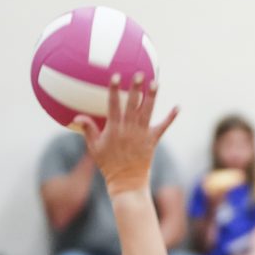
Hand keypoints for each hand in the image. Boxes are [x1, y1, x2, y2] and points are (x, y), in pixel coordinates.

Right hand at [74, 74, 178, 197]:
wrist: (127, 181)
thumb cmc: (108, 164)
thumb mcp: (94, 147)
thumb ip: (88, 130)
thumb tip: (76, 116)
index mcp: (114, 129)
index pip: (113, 105)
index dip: (114, 90)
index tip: (115, 77)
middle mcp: (129, 129)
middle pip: (133, 105)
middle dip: (136, 88)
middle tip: (139, 74)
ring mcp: (142, 134)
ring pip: (148, 112)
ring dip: (152, 97)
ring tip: (156, 82)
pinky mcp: (152, 141)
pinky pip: (163, 127)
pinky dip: (170, 118)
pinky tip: (177, 107)